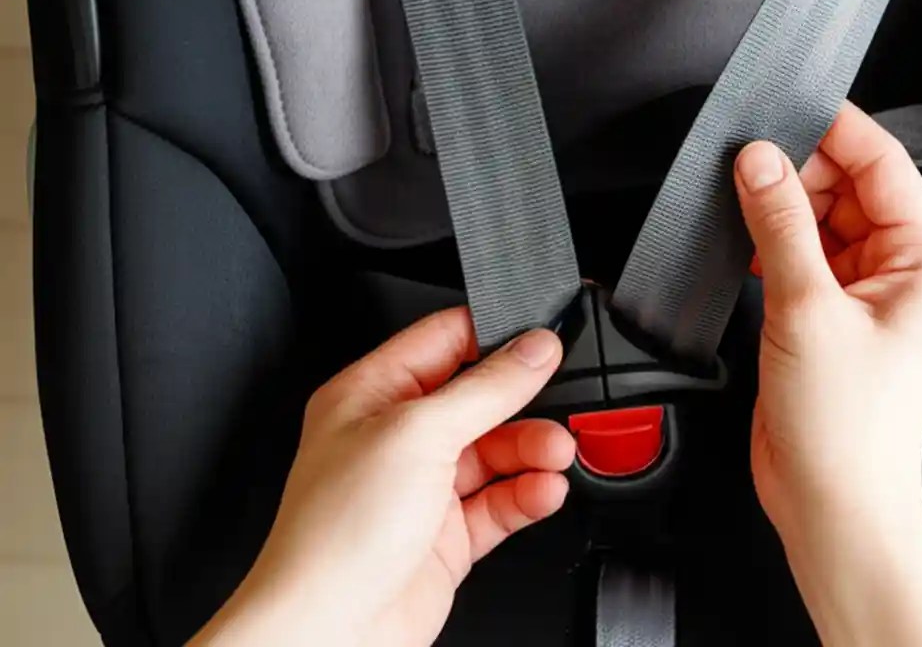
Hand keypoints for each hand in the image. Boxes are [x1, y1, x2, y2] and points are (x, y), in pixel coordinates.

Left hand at [190, 308, 574, 645]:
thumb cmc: (336, 534)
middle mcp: (395, 438)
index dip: (493, 335)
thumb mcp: (419, 434)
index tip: (540, 340)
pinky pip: (501, 503)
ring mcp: (421, 488)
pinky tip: (545, 490)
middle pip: (478, 399)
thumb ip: (485, 388)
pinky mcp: (446, 536)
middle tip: (559, 403)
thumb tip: (533, 349)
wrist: (331, 630)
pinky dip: (528, 495)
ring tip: (557, 453)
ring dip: (533, 450)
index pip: (442, 340)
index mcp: (370, 394)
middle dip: (523, 401)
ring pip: (496, 452)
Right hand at [735, 103, 921, 645]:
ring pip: (819, 222)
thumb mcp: (807, 311)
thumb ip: (780, 226)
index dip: (835, 132)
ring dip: (779, 210)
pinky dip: (770, 245)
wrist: (831, 506)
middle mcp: (903, 275)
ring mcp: (863, 298)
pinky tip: (741, 240)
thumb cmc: (848, 433)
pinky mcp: (826, 319)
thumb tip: (762, 160)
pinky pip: (800, 259)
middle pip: (848, 189)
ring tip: (739, 204)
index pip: (885, 167)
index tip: (784, 110)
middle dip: (797, 173)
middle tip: (746, 165)